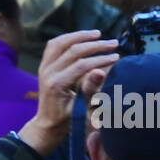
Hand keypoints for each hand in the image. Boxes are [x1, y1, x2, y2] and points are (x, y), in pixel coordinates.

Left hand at [18, 29, 120, 156]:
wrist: (47, 124)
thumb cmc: (65, 120)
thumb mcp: (80, 109)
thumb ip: (90, 90)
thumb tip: (101, 71)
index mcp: (56, 84)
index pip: (81, 65)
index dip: (100, 59)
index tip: (116, 57)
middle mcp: (47, 72)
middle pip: (72, 50)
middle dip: (95, 45)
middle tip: (113, 44)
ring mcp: (43, 67)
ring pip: (60, 43)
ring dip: (80, 36)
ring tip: (98, 34)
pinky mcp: (44, 65)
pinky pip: (54, 45)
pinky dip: (68, 38)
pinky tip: (81, 37)